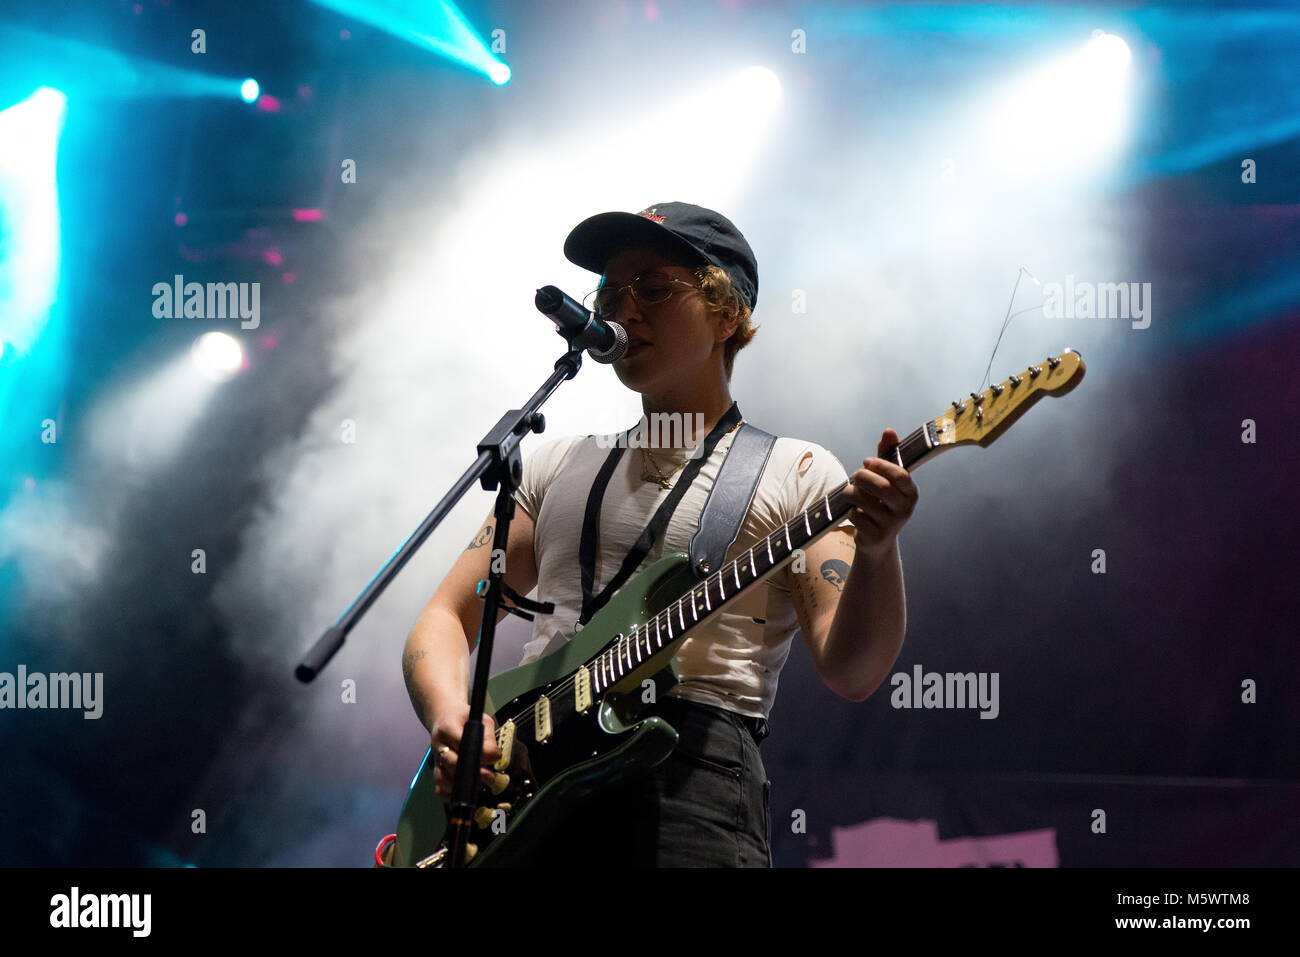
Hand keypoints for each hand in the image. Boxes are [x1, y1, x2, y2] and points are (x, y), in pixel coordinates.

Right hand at [430, 700, 501, 801]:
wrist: (445, 718)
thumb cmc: (463, 719)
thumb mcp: (480, 719)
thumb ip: (488, 736)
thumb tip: (495, 756)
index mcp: (447, 728)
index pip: (462, 741)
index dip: (480, 752)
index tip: (494, 757)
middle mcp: (439, 745)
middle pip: (451, 763)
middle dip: (472, 772)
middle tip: (489, 776)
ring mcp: (436, 759)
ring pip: (443, 777)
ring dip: (460, 785)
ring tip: (477, 785)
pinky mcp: (437, 770)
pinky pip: (438, 787)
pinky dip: (448, 793)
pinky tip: (461, 793)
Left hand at [844, 428, 918, 563]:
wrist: (877, 541)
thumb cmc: (881, 503)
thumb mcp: (886, 479)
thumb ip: (887, 455)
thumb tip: (889, 431)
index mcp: (911, 493)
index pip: (900, 475)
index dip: (880, 465)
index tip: (866, 461)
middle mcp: (905, 509)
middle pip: (881, 487)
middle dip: (862, 477)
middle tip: (855, 476)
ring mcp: (891, 524)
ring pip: (864, 501)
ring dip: (851, 493)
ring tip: (850, 492)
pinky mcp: (876, 536)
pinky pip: (856, 517)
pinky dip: (850, 511)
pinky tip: (854, 512)